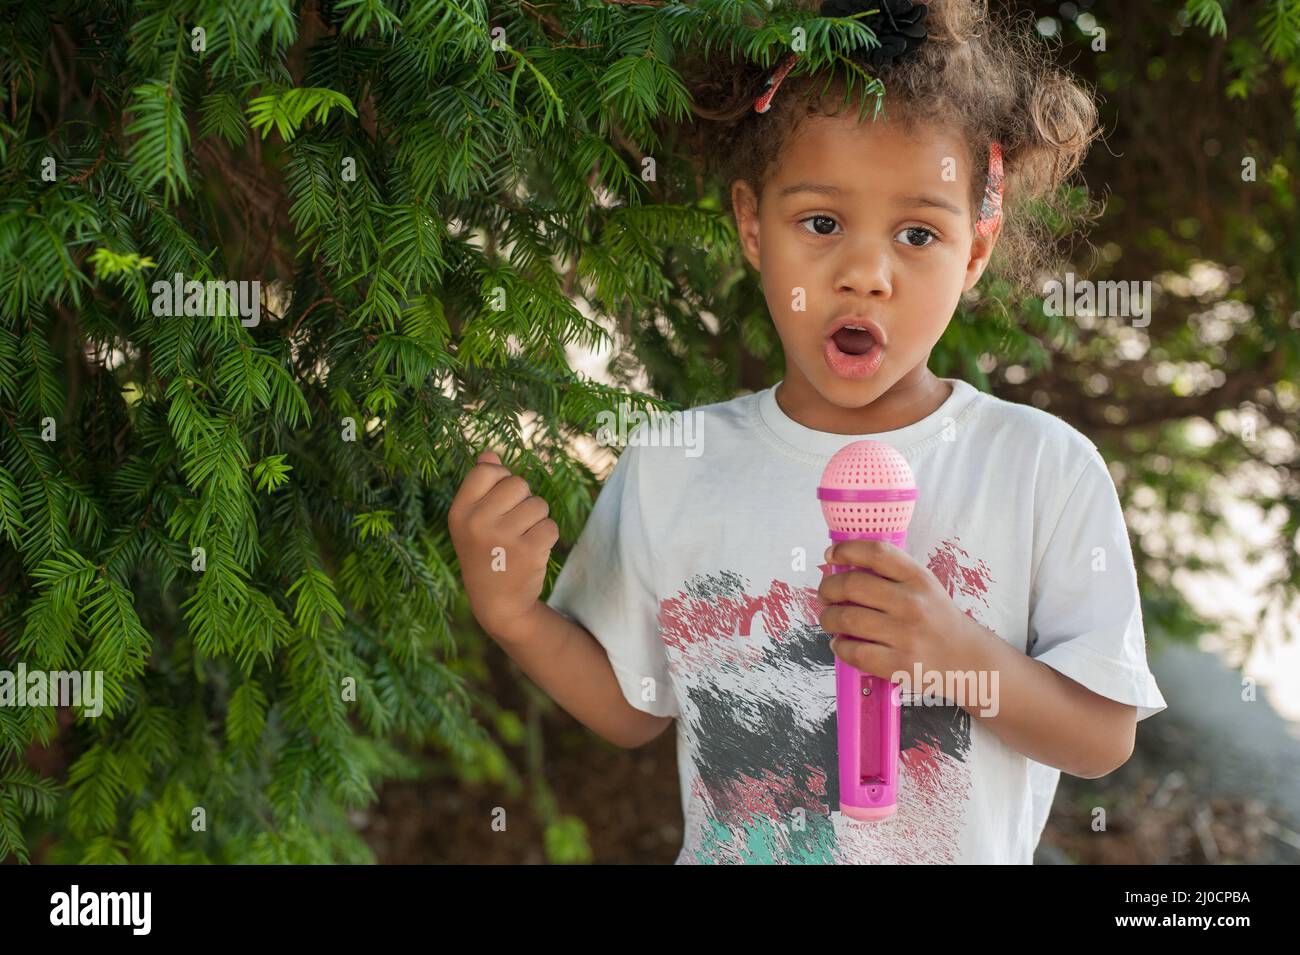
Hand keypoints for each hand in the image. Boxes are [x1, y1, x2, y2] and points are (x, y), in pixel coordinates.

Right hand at [448, 450, 559, 642]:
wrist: (498, 603)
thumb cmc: (486, 553)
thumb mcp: (472, 522)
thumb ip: (480, 486)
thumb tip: (490, 453)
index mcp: (459, 512)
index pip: (487, 470)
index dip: (501, 481)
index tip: (498, 503)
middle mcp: (477, 522)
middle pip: (518, 483)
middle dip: (524, 500)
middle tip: (513, 526)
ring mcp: (502, 537)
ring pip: (538, 504)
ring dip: (537, 519)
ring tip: (521, 540)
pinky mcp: (528, 551)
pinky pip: (551, 525)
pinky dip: (547, 536)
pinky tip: (532, 552)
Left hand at [817, 539, 986, 687]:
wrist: (968, 659)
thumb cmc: (937, 619)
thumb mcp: (924, 586)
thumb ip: (890, 574)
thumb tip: (841, 568)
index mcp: (918, 578)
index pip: (876, 552)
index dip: (846, 549)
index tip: (830, 555)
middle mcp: (912, 603)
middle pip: (852, 585)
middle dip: (828, 589)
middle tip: (825, 595)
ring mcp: (905, 635)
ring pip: (847, 619)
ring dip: (828, 619)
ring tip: (830, 620)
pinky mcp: (898, 664)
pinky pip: (854, 652)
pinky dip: (839, 647)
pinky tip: (841, 644)